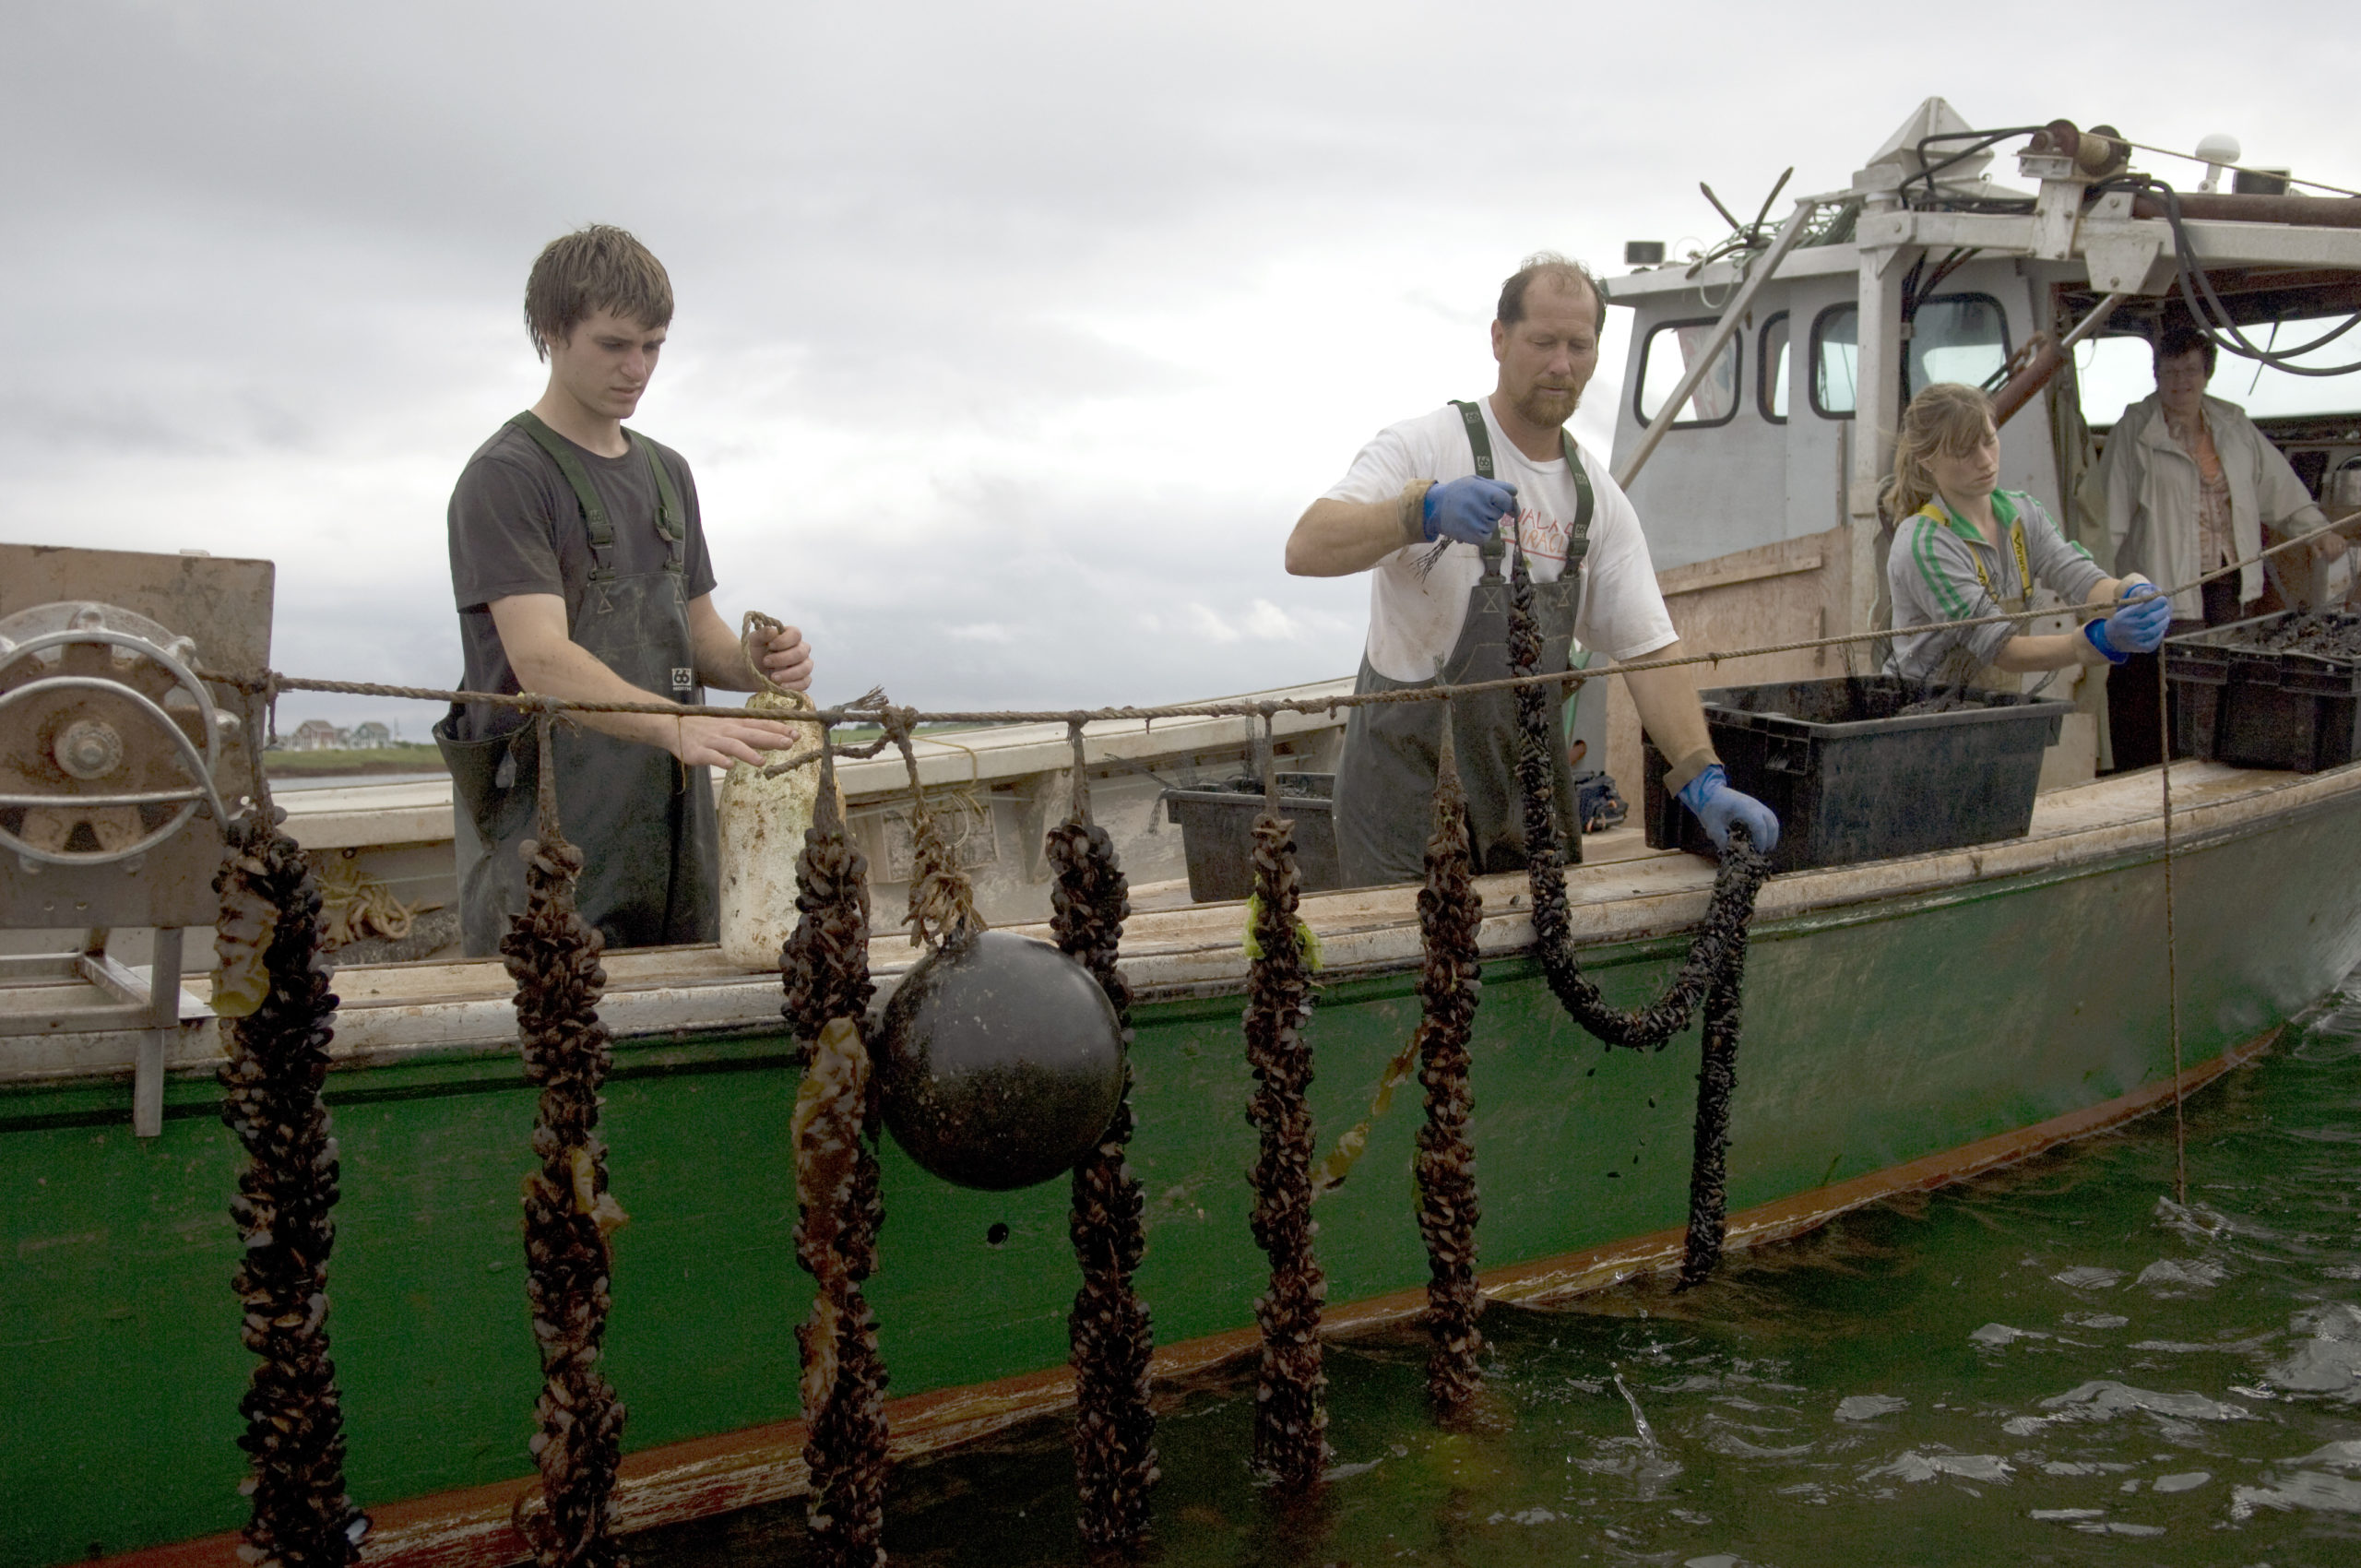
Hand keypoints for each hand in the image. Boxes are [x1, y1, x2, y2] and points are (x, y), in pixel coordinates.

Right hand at [664, 713, 801, 768]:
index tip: (797, 733)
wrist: (675, 725)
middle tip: (789, 743)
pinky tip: (729, 765)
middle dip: (770, 738)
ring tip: (761, 761)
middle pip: (751, 734)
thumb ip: (752, 735)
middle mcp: (727, 730)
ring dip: (747, 753)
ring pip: (733, 745)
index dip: (778, 729)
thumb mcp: (731, 727)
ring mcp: (713, 741)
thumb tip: (777, 739)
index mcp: (736, 724)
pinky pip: (710, 756)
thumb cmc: (707, 728)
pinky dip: (720, 760)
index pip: (760, 724)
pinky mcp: (699, 752)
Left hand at [753, 625, 813, 691]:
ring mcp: (803, 665)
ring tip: (773, 677)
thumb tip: (773, 631)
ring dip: (789, 674)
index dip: (784, 640)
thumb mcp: (754, 640)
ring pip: (805, 668)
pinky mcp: (802, 680)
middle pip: (801, 652)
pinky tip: (781, 686)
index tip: (770, 646)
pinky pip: (805, 683)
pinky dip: (794, 685)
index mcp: (790, 636)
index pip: (796, 634)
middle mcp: (800, 649)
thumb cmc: (754, 652)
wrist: (750, 671)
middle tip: (765, 662)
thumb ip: (762, 633)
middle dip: (783, 659)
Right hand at [1423, 476, 1517, 545]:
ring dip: (1485, 523)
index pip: (1506, 499)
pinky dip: (1481, 534)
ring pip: (1493, 526)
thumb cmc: (1459, 492)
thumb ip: (1498, 486)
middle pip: (1499, 513)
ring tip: (1469, 516)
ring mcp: (1475, 521)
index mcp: (1482, 490)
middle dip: (1492, 511)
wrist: (1435, 506)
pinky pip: (1486, 537)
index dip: (1509, 504)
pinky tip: (1470, 527)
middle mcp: (1479, 505)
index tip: (1508, 508)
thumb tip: (1515, 495)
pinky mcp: (1471, 535)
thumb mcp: (1476, 481)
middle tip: (1475, 507)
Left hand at [1677, 764, 1779, 854]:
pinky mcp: (1756, 805)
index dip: (1761, 841)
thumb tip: (1730, 855)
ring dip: (1772, 835)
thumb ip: (1721, 841)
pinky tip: (1764, 838)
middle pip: (1771, 824)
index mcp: (1744, 808)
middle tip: (1762, 853)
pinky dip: (1770, 828)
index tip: (1758, 852)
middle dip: (1770, 840)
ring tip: (1766, 848)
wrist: (1710, 792)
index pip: (1759, 826)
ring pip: (1772, 820)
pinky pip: (1769, 817)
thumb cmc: (1711, 808)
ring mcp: (1757, 804)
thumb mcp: (1713, 826)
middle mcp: (1754, 805)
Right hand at [2090, 588, 2172, 657]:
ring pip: (2155, 630)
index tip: (2163, 599)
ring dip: (2164, 622)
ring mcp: (2135, 639)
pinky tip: (2160, 629)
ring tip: (2165, 618)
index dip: (2158, 602)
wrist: (2111, 638)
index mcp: (2125, 616)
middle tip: (2165, 608)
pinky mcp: (2141, 648)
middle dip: (2163, 611)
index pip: (2146, 608)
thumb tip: (2156, 594)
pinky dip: (2160, 633)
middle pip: (2152, 619)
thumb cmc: (2124, 619)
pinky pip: (2155, 640)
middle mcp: (2129, 629)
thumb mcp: (2127, 608)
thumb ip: (2141, 601)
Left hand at [2313, 530, 2347, 563]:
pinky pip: (2345, 545)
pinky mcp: (2341, 538)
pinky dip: (2343, 549)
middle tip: (2333, 561)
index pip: (2330, 552)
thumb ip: (2316, 552)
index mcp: (2325, 541)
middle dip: (2334, 557)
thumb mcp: (2314, 546)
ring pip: (2341, 549)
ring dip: (2339, 555)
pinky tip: (2340, 553)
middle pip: (2336, 551)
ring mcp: (2338, 538)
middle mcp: (2333, 539)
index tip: (2329, 561)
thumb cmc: (2318, 541)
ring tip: (2336, 558)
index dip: (2330, 557)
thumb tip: (2319, 557)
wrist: (2321, 534)